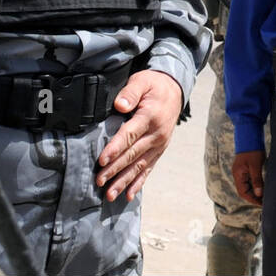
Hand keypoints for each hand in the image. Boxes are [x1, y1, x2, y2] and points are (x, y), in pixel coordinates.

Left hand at [96, 70, 183, 201]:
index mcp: (150, 117)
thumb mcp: (142, 81)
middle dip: (115, 169)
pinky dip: (138, 182)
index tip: (102, 160)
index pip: (129, 135)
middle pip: (132, 154)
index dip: (115, 149)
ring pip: (139, 166)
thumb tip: (120, 104)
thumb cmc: (154, 85)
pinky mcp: (160, 149)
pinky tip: (128, 194)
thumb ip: (130, 92)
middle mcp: (156, 134)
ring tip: (110, 195)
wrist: (175, 89)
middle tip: (99, 181)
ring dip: (124, 181)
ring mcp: (159, 144)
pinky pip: (149, 168)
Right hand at [232, 149, 265, 205]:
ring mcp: (241, 171)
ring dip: (255, 192)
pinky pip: (249, 180)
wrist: (250, 136)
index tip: (261, 204)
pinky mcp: (246, 168)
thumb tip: (258, 194)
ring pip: (247, 186)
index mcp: (238, 174)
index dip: (252, 199)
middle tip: (264, 202)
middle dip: (254, 197)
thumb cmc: (252, 149)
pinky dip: (255, 185)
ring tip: (265, 197)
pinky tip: (262, 187)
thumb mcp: (255, 165)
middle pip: (244, 191)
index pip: (243, 192)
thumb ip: (257, 180)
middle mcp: (238, 174)